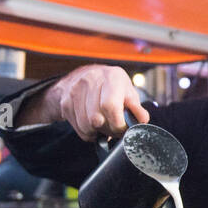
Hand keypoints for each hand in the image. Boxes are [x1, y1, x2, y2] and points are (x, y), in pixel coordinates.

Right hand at [28, 64, 148, 139]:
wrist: (85, 76)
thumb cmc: (112, 86)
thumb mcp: (128, 92)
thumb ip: (136, 107)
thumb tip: (142, 120)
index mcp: (111, 77)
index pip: (110, 106)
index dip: (117, 123)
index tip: (122, 128)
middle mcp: (91, 80)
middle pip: (96, 119)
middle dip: (108, 129)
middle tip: (114, 128)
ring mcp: (75, 91)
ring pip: (86, 126)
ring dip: (97, 132)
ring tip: (104, 126)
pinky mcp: (66, 102)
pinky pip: (78, 128)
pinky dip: (88, 132)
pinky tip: (93, 125)